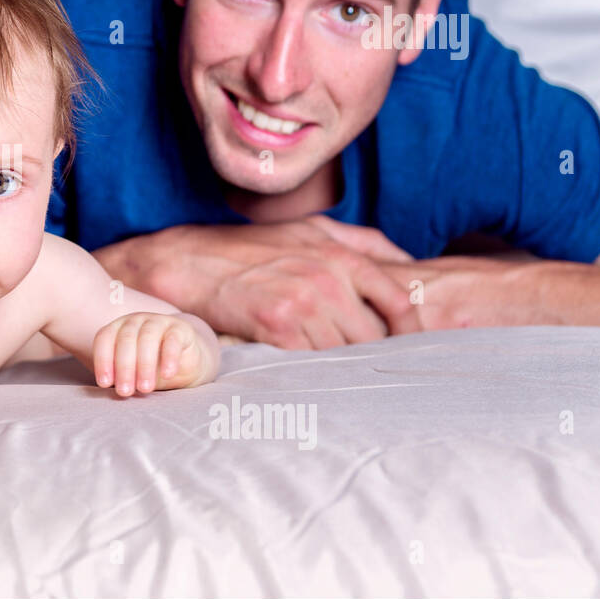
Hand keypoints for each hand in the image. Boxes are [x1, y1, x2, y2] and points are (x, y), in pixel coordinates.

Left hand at [92, 312, 216, 396]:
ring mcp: (158, 321)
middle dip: (124, 367)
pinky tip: (167, 375)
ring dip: (144, 365)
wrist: (185, 363)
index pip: (104, 338)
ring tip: (145, 388)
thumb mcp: (131, 374)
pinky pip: (172, 340)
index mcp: (118, 328)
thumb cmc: (150, 369)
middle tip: (125, 392)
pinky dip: (169, 357)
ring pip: (147, 338)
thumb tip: (107, 388)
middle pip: (125, 339)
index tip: (105, 383)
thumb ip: (118, 377)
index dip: (102, 360)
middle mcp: (135, 321)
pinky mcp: (180, 328)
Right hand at [94, 216, 422, 348]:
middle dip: (367, 350)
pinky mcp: (276, 329)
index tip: (406, 344)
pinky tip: (302, 368)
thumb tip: (408, 263)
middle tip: (361, 361)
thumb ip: (363, 242)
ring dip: (338, 364)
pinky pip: (311, 362)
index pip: (398, 301)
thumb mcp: (310, 228)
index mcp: (340, 255)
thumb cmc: (252, 247)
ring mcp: (301, 305)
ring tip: (330, 369)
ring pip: (343, 353)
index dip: (409, 330)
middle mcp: (326, 279)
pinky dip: (311, 369)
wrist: (190, 262)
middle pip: (372, 335)